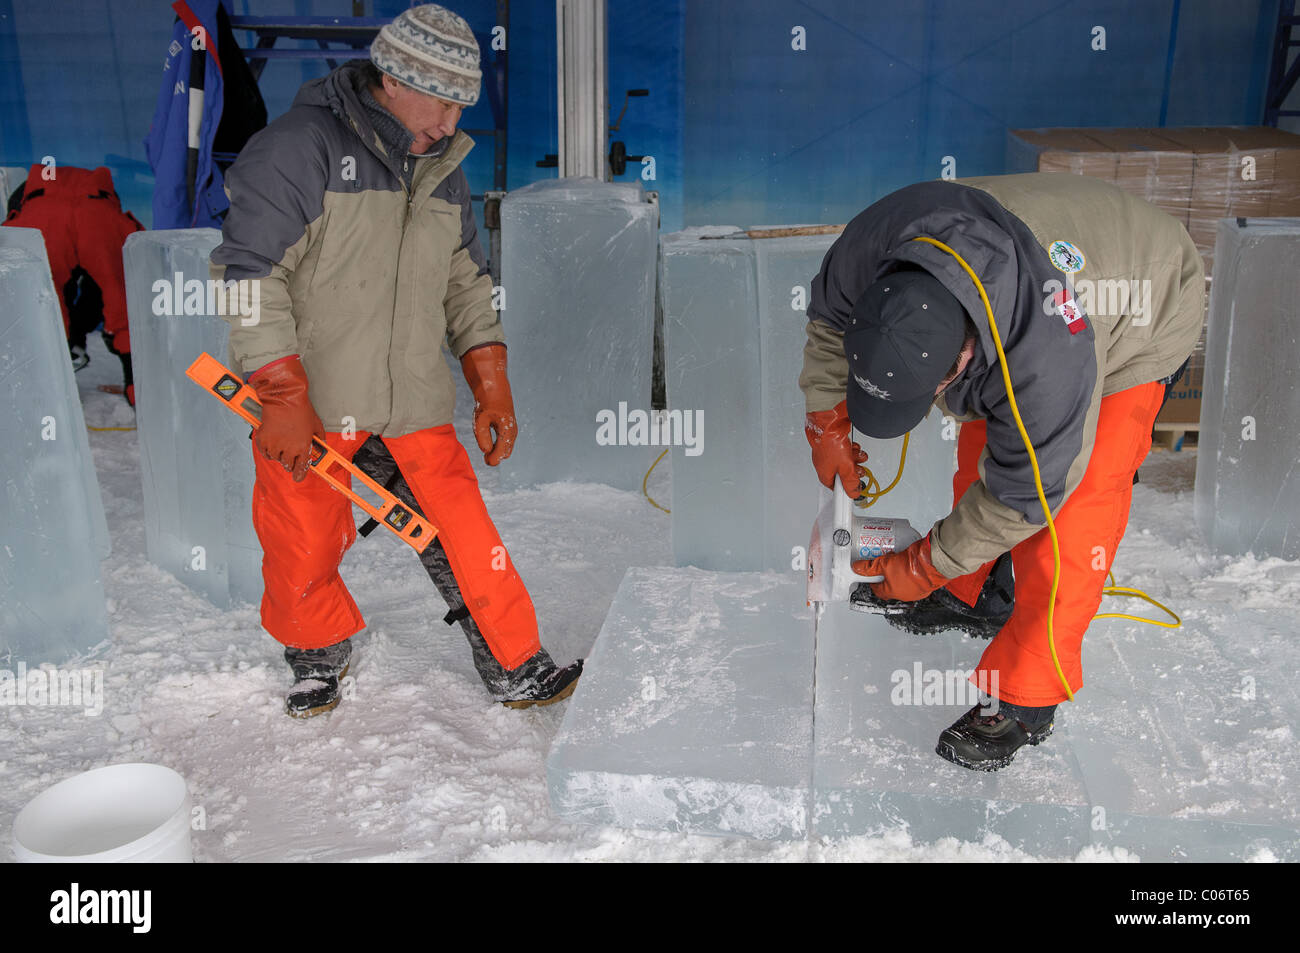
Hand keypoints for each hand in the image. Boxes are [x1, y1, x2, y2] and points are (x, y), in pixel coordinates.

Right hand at [249, 355, 324, 481]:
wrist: (284, 397)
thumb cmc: (301, 409)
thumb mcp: (316, 425)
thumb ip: (319, 439)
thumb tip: (322, 446)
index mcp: (303, 447)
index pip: (301, 469)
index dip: (300, 474)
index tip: (298, 476)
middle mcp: (289, 449)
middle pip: (288, 465)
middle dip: (290, 461)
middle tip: (290, 453)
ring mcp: (275, 445)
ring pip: (276, 459)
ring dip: (279, 454)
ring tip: (282, 443)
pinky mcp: (263, 440)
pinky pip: (265, 453)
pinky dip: (268, 451)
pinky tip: (272, 444)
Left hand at [460, 343, 516, 465]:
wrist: (493, 387)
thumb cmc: (486, 402)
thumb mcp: (480, 419)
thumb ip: (482, 436)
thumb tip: (485, 451)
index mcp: (507, 430)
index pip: (502, 453)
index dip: (493, 460)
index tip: (484, 460)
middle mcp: (512, 432)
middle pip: (506, 453)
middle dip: (495, 457)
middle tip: (484, 458)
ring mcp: (511, 430)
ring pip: (506, 448)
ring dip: (496, 452)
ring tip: (485, 453)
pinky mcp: (507, 428)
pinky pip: (504, 443)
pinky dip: (497, 446)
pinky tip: (488, 445)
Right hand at [805, 400, 866, 495]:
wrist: (829, 420)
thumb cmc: (830, 442)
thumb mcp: (845, 467)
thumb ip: (850, 482)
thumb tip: (853, 492)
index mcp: (824, 473)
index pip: (836, 488)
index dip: (846, 489)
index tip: (855, 490)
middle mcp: (826, 463)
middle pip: (844, 473)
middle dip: (854, 471)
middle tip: (859, 470)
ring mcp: (831, 452)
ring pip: (847, 460)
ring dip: (855, 458)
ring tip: (858, 455)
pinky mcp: (837, 442)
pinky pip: (848, 449)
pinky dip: (853, 449)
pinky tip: (854, 446)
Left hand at [852, 534, 948, 601]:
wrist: (934, 563)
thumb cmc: (912, 566)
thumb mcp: (885, 563)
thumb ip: (870, 566)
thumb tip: (857, 567)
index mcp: (892, 592)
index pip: (877, 590)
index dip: (873, 581)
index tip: (871, 574)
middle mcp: (904, 594)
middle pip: (890, 585)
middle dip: (886, 575)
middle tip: (884, 564)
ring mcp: (917, 590)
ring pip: (903, 582)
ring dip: (899, 573)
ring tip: (897, 560)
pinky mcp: (927, 583)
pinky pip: (915, 578)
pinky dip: (911, 572)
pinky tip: (909, 562)